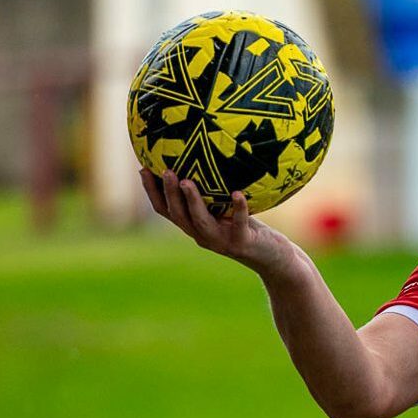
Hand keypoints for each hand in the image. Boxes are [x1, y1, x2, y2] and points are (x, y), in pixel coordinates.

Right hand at [139, 168, 294, 276]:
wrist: (274, 259)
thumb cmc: (251, 229)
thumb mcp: (228, 210)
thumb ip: (215, 194)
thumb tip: (208, 158)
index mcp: (195, 226)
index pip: (166, 210)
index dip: (152, 192)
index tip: (143, 169)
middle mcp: (203, 236)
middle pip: (177, 216)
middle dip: (168, 193)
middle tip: (164, 170)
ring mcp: (221, 242)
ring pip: (200, 221)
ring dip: (192, 201)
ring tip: (186, 181)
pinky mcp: (242, 243)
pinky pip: (239, 224)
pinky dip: (238, 208)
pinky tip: (238, 193)